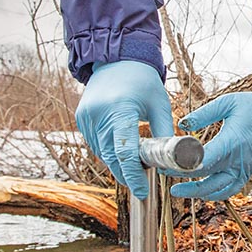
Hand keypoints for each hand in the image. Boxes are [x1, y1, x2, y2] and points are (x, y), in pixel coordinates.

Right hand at [74, 60, 172, 199]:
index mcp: (120, 110)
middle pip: (112, 158)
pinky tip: (122, 149)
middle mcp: (99, 115)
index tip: (143, 192)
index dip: (134, 176)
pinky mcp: (81, 119)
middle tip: (143, 183)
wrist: (117, 59)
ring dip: (118, 163)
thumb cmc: (143, 81)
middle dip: (127, 174)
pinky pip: (96, 145)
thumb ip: (164, 134)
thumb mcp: (160, 105)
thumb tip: (170, 163)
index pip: (125, 152)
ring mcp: (86, 117)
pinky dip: (109, 151)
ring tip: (136, 162)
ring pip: (103, 154)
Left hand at [169, 92, 251, 200]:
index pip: (204, 162)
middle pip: (207, 181)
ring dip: (198, 193)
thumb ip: (203, 114)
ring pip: (218, 191)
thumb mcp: (228, 102)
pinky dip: (214, 194)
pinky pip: (229, 190)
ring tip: (179, 190)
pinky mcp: (247, 172)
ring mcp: (243, 169)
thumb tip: (182, 124)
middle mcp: (238, 161)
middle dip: (184, 183)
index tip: (166, 164)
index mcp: (231, 143)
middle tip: (164, 177)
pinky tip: (201, 191)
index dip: (183, 167)